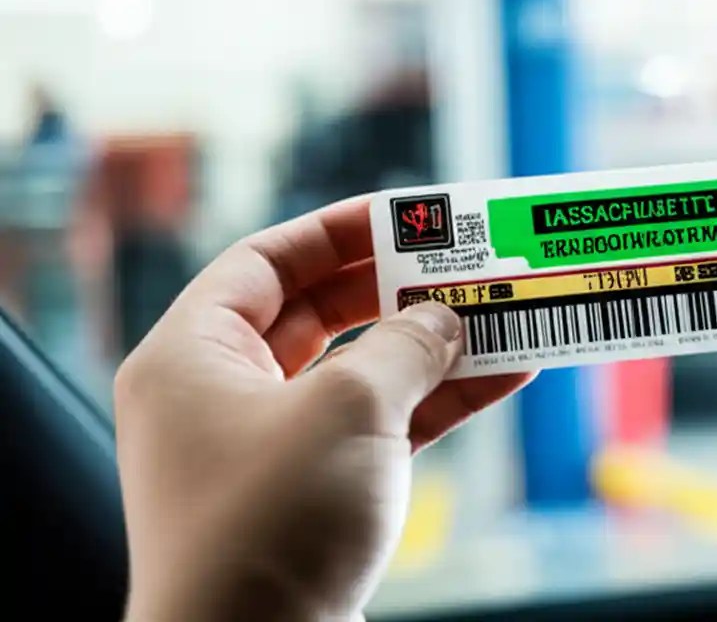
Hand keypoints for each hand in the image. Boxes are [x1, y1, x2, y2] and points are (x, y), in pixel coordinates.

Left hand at [115, 196, 533, 621]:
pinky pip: (384, 430)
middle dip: (400, 289)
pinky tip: (505, 377)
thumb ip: (404, 346)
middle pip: (319, 314)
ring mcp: (272, 452)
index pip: (264, 262)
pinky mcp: (316, 500)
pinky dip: (440, 404)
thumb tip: (444, 318)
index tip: (408, 212)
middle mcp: (224, 398)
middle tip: (467, 262)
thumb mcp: (347, 409)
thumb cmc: (272, 524)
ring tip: (504, 314)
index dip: (337, 230)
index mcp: (192, 357)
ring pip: (363, 375)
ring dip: (434, 348)